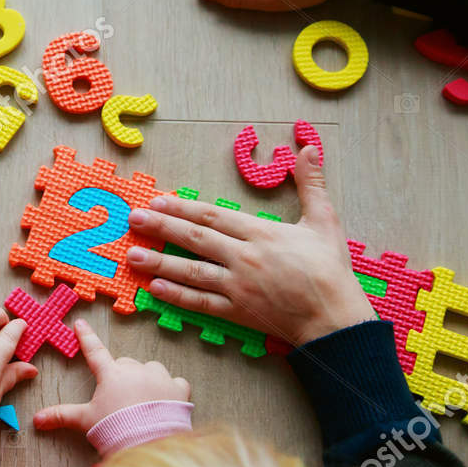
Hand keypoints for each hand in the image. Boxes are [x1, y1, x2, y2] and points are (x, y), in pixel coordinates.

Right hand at [33, 319, 188, 431]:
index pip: (94, 352)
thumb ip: (61, 416)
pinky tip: (168, 400)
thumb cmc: (114, 429)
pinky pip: (176, 382)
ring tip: (143, 399)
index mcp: (111, 375)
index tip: (81, 323)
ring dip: (147, 378)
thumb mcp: (85, 421)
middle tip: (118, 397)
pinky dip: (172, 389)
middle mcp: (136, 370)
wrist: (148, 444)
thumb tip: (36, 419)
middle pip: (125, 364)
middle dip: (121, 375)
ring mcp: (159, 377)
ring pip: (151, 369)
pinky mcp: (178, 389)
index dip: (86, 337)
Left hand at [126, 145, 374, 346]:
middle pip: (195, 239)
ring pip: (191, 272)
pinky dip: (178, 296)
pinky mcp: (237, 312)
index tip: (158, 201)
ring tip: (133, 257)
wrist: (334, 317)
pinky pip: (202, 303)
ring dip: (159, 263)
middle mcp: (243, 258)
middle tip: (134, 220)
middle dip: (161, 228)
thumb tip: (308, 148)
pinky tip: (156, 289)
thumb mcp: (324, 220)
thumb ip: (311, 184)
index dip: (183, 208)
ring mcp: (238, 287)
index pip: (213, 216)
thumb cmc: (330, 269)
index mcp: (261, 234)